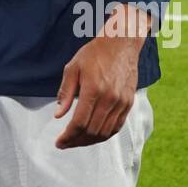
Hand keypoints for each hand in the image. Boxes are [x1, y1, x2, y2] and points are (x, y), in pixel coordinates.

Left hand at [53, 4, 151, 148]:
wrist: (121, 44)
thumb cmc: (95, 53)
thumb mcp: (73, 68)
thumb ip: (65, 92)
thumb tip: (58, 115)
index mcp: (93, 89)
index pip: (79, 122)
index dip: (68, 136)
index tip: (59, 142)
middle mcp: (109, 99)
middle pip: (92, 131)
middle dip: (76, 141)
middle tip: (65, 143)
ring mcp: (121, 102)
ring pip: (105, 132)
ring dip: (90, 141)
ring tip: (77, 141)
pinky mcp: (129, 103)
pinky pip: (117, 126)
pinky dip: (104, 135)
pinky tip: (94, 135)